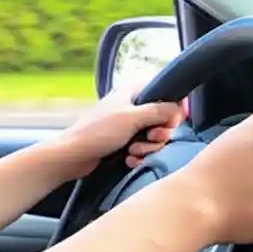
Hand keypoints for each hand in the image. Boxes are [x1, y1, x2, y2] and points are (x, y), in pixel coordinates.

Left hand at [51, 83, 187, 179]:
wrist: (73, 156)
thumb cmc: (98, 132)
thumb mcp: (132, 118)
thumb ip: (159, 111)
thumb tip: (179, 109)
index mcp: (131, 92)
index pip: (163, 91)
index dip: (173, 105)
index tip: (173, 120)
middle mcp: (131, 107)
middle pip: (163, 118)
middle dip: (159, 133)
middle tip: (151, 137)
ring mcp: (128, 126)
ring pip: (154, 137)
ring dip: (148, 148)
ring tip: (133, 152)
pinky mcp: (124, 143)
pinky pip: (143, 149)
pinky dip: (139, 156)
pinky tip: (128, 160)